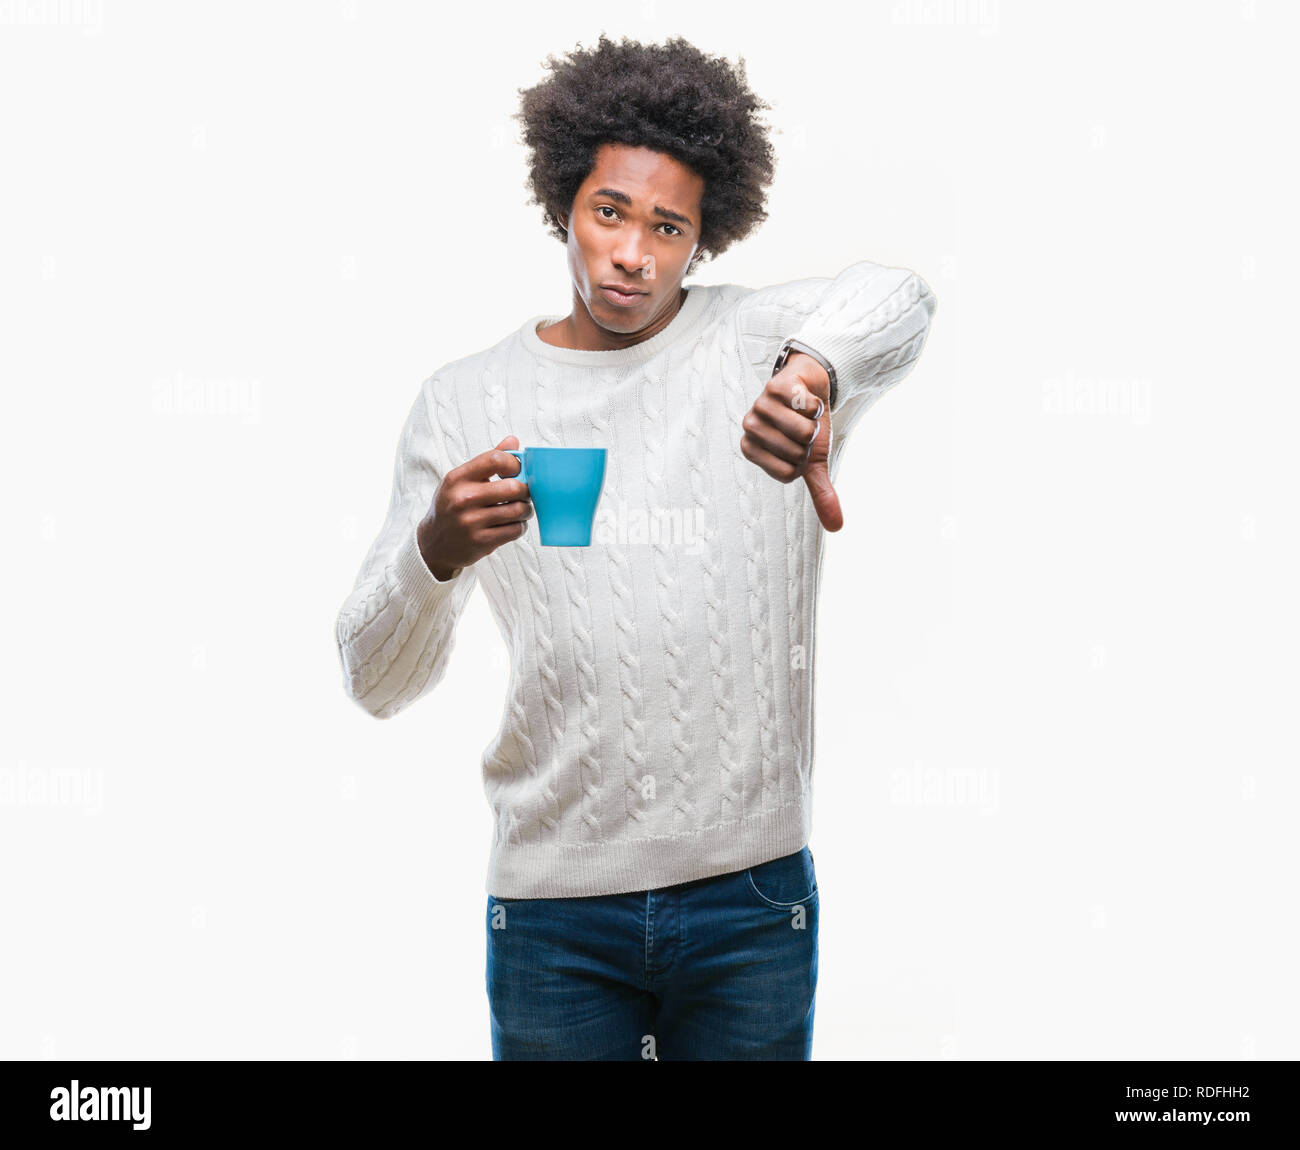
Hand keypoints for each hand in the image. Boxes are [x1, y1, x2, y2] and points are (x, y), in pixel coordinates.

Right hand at [417, 435, 532, 577]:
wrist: (433, 544)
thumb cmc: (451, 506)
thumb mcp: (461, 480)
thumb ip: (487, 461)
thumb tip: (513, 441)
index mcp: (458, 478)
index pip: (495, 459)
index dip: (514, 464)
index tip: (516, 471)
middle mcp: (463, 499)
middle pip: (513, 487)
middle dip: (525, 490)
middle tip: (522, 494)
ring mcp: (471, 522)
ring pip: (519, 510)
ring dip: (525, 510)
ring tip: (519, 510)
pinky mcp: (481, 542)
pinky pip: (516, 529)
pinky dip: (520, 526)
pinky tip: (512, 524)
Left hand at [739, 352, 841, 531]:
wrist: (810, 386)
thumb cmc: (806, 427)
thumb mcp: (814, 463)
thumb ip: (819, 493)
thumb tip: (837, 527)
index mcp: (751, 450)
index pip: (788, 474)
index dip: (804, 461)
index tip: (799, 447)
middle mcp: (750, 428)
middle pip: (796, 453)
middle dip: (810, 441)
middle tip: (802, 427)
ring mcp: (760, 405)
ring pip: (803, 431)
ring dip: (814, 422)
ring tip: (804, 414)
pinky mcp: (776, 385)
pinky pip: (808, 407)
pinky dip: (816, 405)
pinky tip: (805, 398)